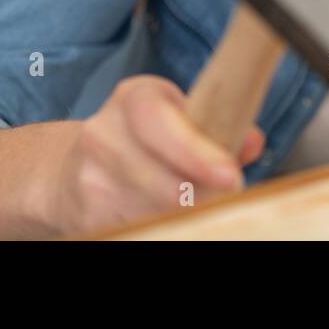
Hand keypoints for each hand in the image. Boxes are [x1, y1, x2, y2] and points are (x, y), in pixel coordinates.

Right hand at [43, 75, 264, 235]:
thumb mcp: (179, 118)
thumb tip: (251, 142)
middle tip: (224, 198)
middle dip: (204, 196)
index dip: (195, 152)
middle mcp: (103, 134)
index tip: (230, 175)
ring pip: (154, 214)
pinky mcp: (86, 217)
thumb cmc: (148, 140)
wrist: (77, 169)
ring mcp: (90, 178)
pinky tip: (166, 219)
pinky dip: (161, 228)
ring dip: (184, 217)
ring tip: (194, 206)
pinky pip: (138, 230)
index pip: (158, 121)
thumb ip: (219, 128)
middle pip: (165, 182)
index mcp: (133, 98)